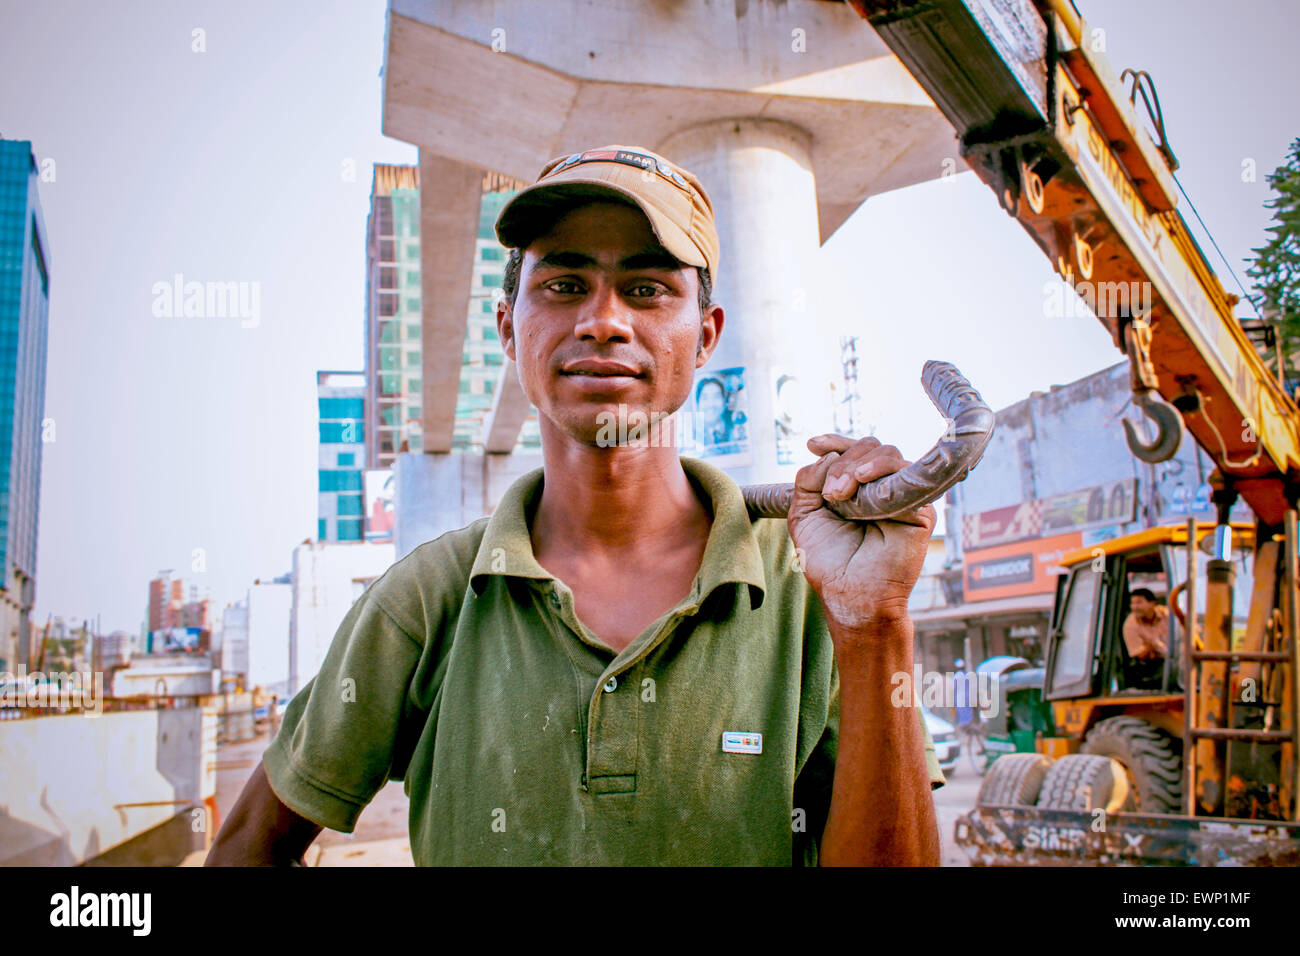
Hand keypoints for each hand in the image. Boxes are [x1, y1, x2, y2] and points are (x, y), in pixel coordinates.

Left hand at [787, 434, 935, 638]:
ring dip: (857, 466)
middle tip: (830, 494)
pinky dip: (881, 470)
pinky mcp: (920, 509)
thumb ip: (808, 481)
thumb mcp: (805, 516)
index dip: (835, 441)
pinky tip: (861, 481)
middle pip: (869, 447)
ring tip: (839, 495)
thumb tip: (827, 455)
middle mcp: (881, 488)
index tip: (812, 444)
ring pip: (887, 454)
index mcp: (857, 488)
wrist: (850, 594)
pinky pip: (906, 474)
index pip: (852, 451)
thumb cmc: (829, 562)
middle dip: (843, 462)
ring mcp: (902, 496)